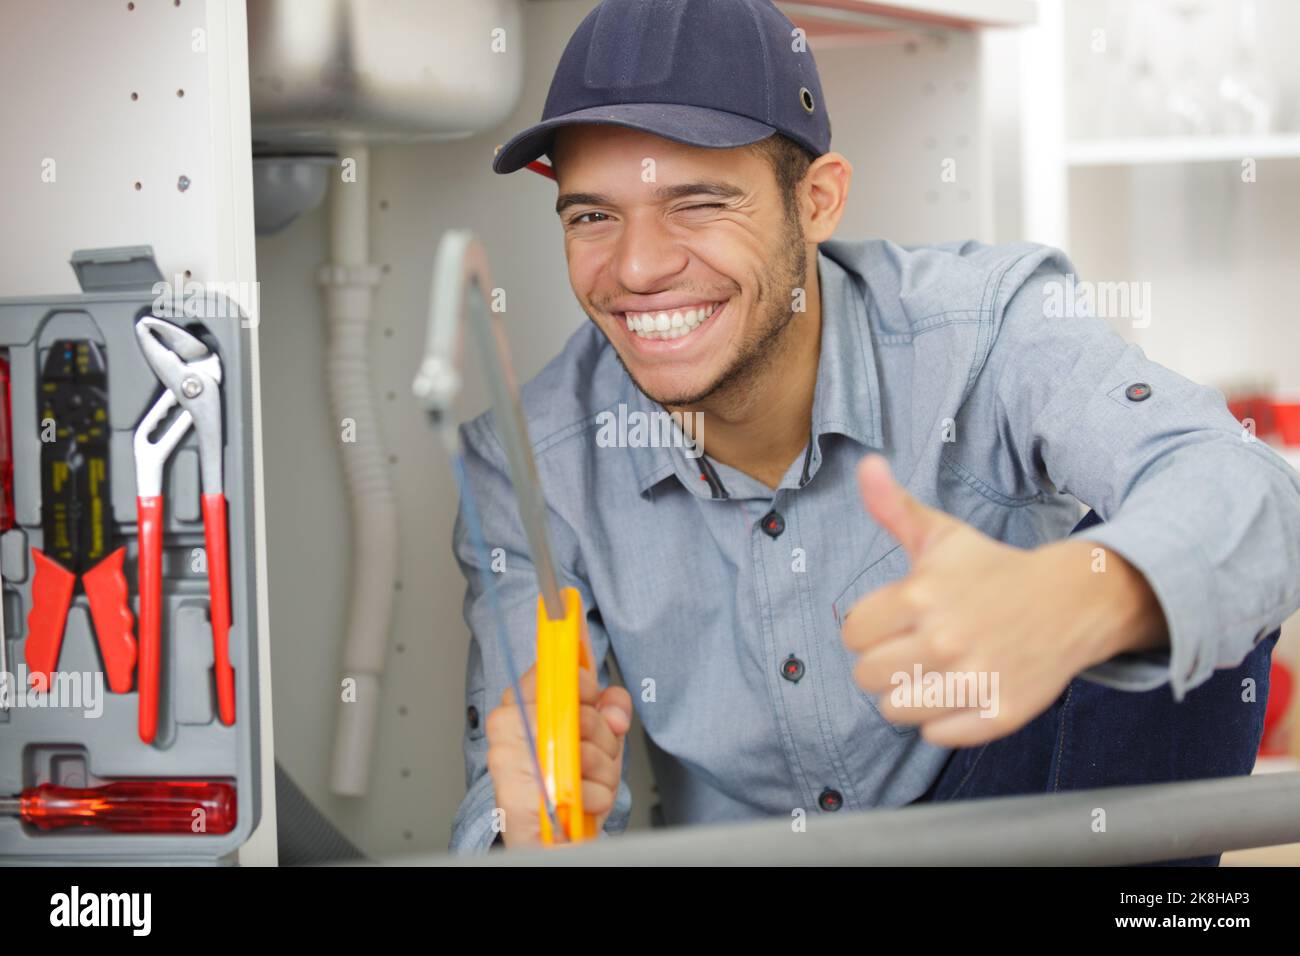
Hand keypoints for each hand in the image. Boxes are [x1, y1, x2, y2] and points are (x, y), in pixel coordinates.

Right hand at [485, 653, 631, 848]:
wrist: (544, 832)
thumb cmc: (568, 777)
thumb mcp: (595, 733)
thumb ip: (610, 707)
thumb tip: (614, 710)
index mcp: (518, 701)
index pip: (552, 672)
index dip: (584, 685)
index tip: (592, 697)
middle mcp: (505, 726)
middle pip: (578, 714)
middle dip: (604, 737)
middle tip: (597, 751)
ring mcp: (506, 762)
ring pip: (584, 752)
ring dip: (604, 770)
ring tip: (590, 778)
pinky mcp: (515, 801)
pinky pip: (580, 790)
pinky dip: (596, 798)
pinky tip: (583, 800)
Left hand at [840, 453, 1165, 747]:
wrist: (1070, 601)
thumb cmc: (994, 570)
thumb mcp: (942, 535)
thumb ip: (893, 507)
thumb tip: (865, 463)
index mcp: (921, 595)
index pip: (852, 633)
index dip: (869, 627)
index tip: (896, 619)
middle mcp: (944, 640)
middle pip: (866, 676)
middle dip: (884, 662)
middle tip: (916, 646)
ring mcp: (973, 681)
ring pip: (894, 710)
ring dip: (908, 694)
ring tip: (935, 670)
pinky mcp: (998, 714)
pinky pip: (935, 736)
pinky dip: (943, 720)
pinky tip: (962, 690)